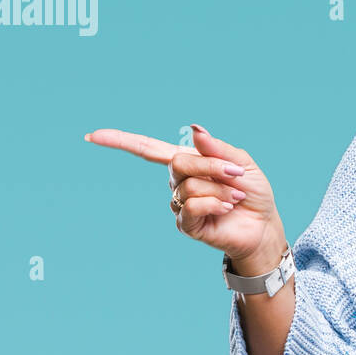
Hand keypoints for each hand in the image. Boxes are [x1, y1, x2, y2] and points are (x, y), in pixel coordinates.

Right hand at [84, 122, 286, 266]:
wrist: (263, 224)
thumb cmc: (252, 191)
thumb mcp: (241, 163)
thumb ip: (217, 149)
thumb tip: (193, 129)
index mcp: (187, 162)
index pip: (147, 149)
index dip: (120, 141)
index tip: (92, 136)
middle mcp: (178, 182)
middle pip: (178, 164)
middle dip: (211, 166)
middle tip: (236, 175)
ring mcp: (180, 204)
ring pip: (189, 186)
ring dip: (220, 189)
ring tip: (235, 197)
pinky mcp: (186, 224)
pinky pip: (192, 206)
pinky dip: (215, 203)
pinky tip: (227, 207)